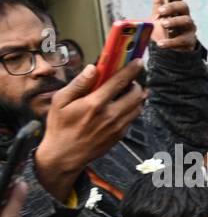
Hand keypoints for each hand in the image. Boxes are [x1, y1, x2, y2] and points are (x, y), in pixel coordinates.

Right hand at [33, 61, 145, 200]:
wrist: (65, 155)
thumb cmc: (60, 126)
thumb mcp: (60, 101)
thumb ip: (78, 84)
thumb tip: (93, 68)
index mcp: (94, 104)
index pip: (119, 82)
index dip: (131, 70)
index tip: (138, 62)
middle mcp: (110, 115)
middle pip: (136, 94)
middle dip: (136, 83)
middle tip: (128, 80)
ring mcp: (118, 127)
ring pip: (138, 107)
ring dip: (136, 97)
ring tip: (126, 92)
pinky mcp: (120, 135)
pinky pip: (132, 118)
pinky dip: (131, 109)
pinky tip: (120, 107)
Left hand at [149, 0, 197, 50]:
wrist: (169, 52)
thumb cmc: (164, 32)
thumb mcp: (157, 18)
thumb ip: (158, 5)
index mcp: (177, 10)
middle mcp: (185, 17)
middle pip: (183, 6)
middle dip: (172, 6)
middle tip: (160, 11)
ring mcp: (190, 29)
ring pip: (186, 21)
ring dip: (173, 22)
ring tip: (163, 25)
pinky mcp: (190, 42)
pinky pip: (182, 40)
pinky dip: (170, 42)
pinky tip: (161, 43)